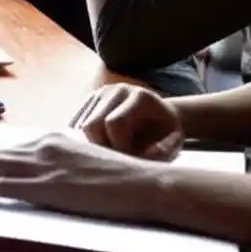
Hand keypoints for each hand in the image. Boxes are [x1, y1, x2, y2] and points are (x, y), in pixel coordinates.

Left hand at [0, 133, 164, 222]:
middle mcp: (42, 146)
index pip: (4, 150)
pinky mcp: (45, 183)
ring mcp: (42, 164)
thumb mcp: (85, 168)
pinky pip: (0, 184)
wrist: (145, 183)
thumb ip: (60, 169)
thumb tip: (43, 180)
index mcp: (51, 141)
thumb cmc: (123, 182)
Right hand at [69, 84, 184, 160]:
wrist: (158, 114)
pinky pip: (75, 124)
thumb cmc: (165, 130)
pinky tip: (101, 145)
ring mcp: (99, 93)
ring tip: (112, 151)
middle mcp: (115, 90)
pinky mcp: (88, 101)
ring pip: (80, 126)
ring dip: (93, 145)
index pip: (114, 122)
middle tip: (117, 159)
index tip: (129, 161)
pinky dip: (84, 140)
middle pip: (92, 124)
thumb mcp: (175, 141)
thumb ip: (163, 151)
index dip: (118, 147)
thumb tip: (139, 160)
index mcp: (139, 96)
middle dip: (102, 148)